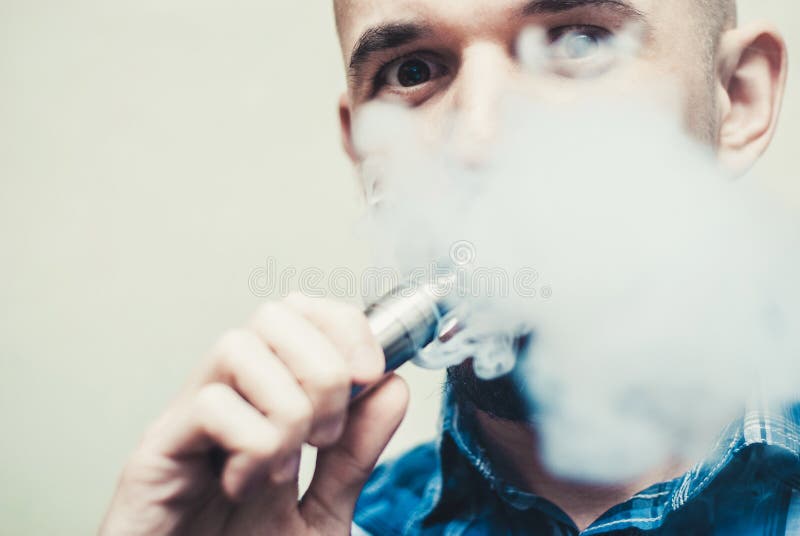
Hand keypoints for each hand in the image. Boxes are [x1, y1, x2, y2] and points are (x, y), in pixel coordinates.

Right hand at [100, 294, 408, 534]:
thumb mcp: (323, 510)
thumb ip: (356, 453)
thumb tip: (390, 386)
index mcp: (266, 402)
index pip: (302, 313)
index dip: (346, 328)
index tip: (370, 376)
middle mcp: (227, 399)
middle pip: (275, 315)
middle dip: (322, 369)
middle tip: (324, 436)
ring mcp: (187, 421)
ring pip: (239, 346)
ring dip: (286, 408)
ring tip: (284, 467)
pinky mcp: (154, 453)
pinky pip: (210, 405)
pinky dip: (252, 445)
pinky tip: (246, 486)